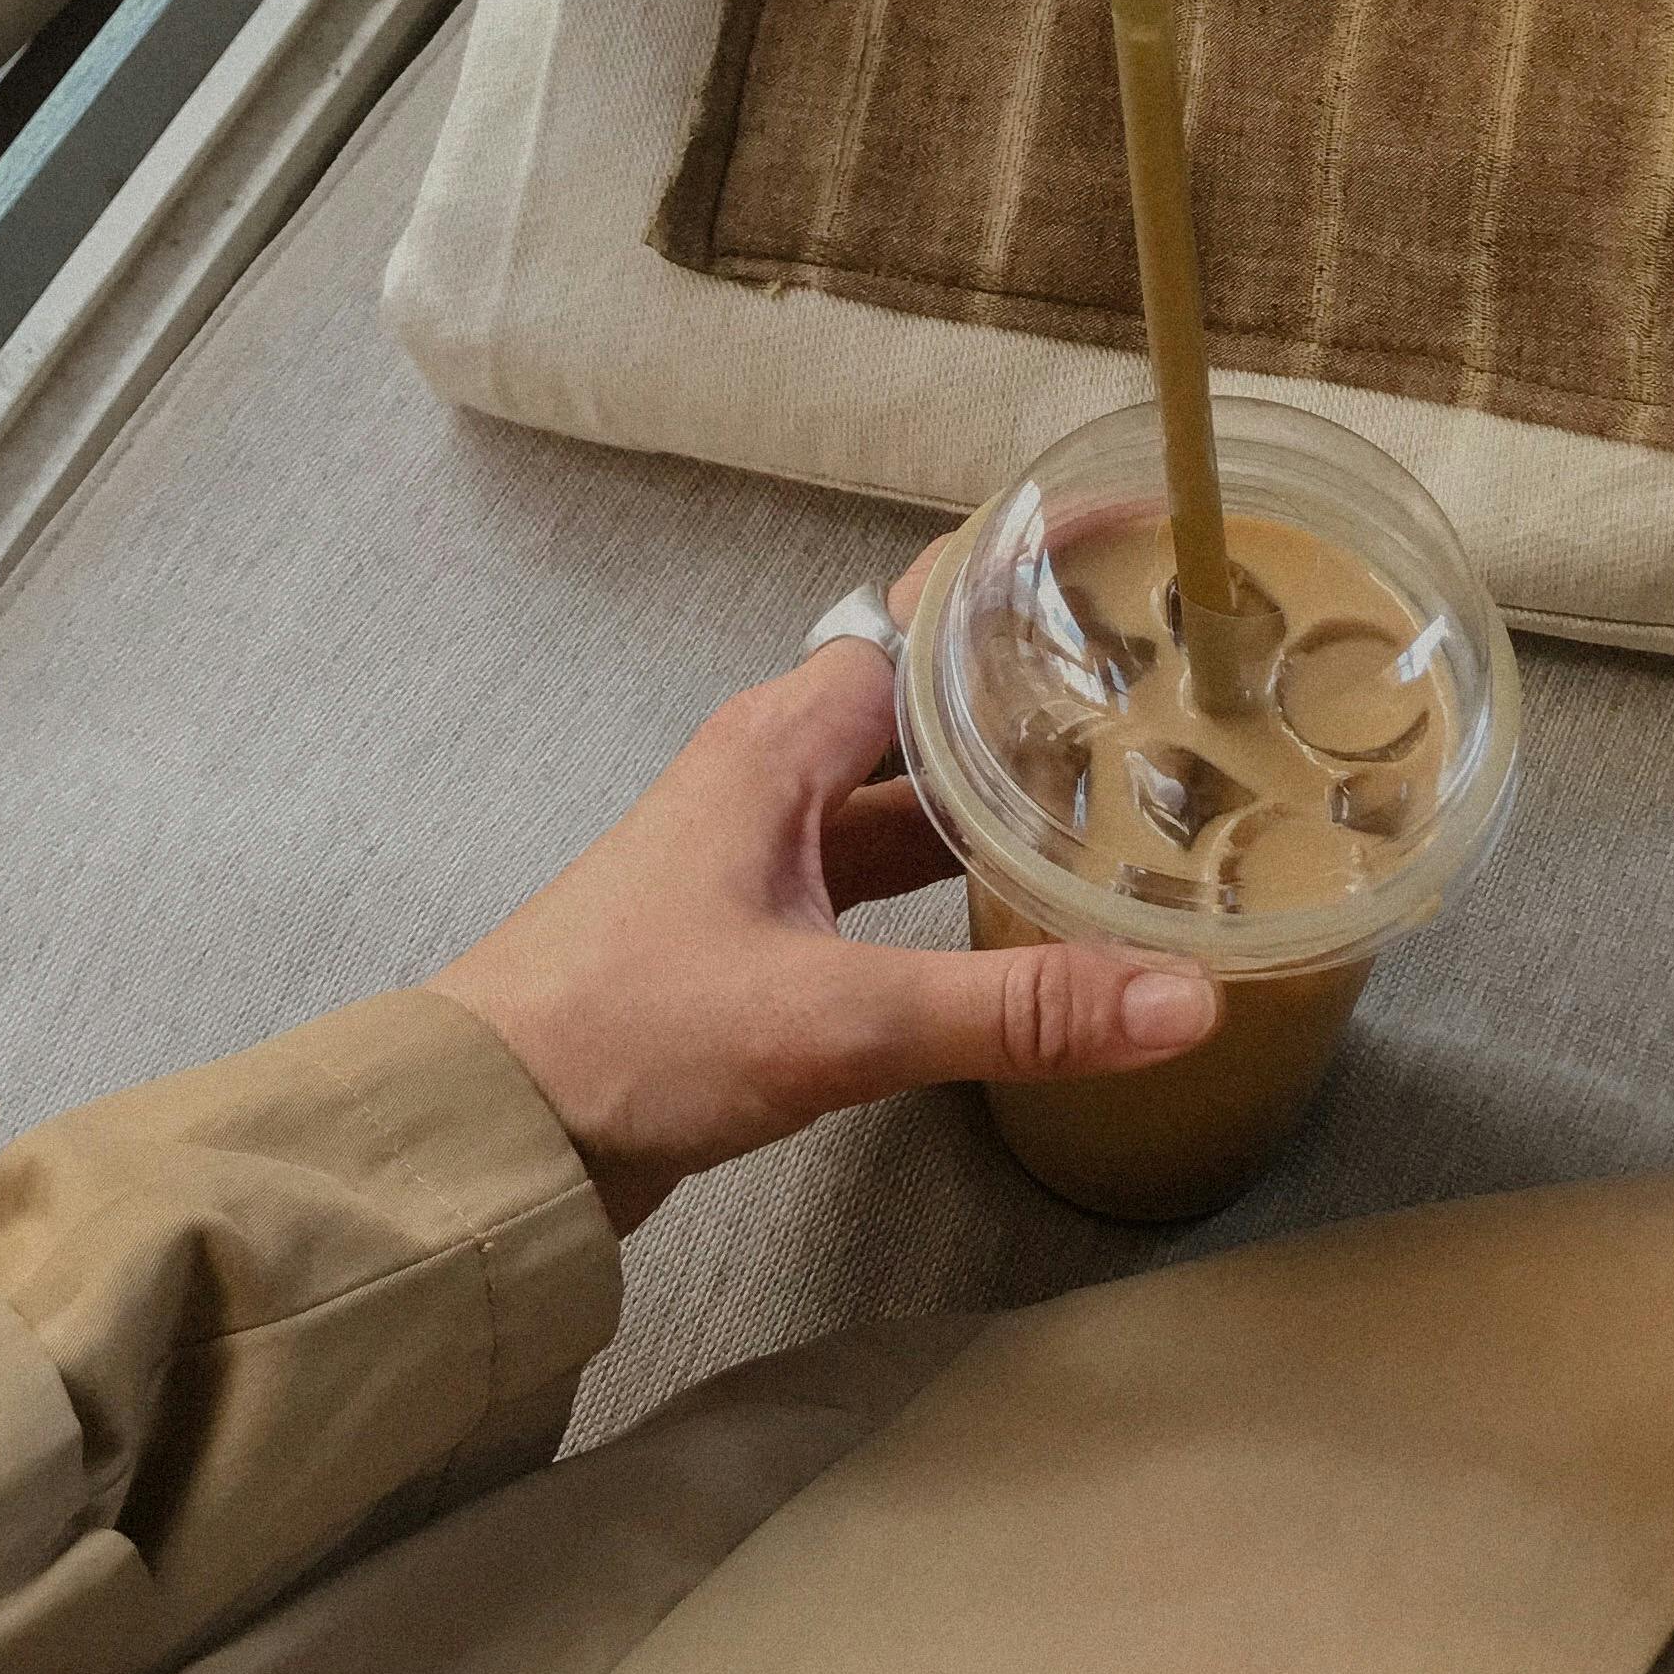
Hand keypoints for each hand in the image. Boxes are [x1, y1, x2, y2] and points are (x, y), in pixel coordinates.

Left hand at [432, 550, 1218, 1229]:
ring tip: (1130, 789)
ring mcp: (770, 854)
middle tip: (1168, 679)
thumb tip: (1183, 999)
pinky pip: (890, 874)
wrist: (490, 1134)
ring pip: (916, 794)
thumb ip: (1014, 1010)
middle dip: (1041, 684)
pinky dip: (962, 878)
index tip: (1125, 540)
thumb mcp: (836, 1018)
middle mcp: (780, 775)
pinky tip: (1030, 913)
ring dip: (1006, 792)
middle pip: (935, 699)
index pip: (931, 611)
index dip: (1025, 569)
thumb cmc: (624, 1034)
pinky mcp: (768, 934)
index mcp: (786, 741)